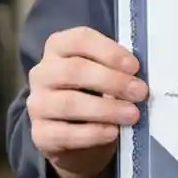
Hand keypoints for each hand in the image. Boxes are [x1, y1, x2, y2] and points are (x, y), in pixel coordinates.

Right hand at [27, 27, 148, 177]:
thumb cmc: (95, 95)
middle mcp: (42, 72)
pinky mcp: (39, 134)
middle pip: (74, 70)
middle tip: (140, 92)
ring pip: (69, 102)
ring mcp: (37, 103)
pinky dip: (92, 133)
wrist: (77, 138)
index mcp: (59, 48)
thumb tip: (140, 78)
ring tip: (132, 115)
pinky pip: (65, 133)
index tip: (134, 66)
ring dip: (106, 109)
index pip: (79, 40)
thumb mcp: (106, 76)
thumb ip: (119, 70)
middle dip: (112, 80)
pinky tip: (113, 132)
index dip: (109, 51)